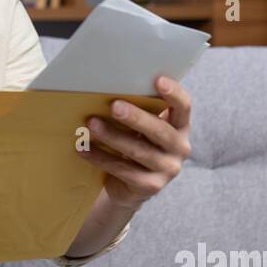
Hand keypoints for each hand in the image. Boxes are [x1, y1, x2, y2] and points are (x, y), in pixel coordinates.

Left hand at [77, 75, 192, 209]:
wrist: (130, 185)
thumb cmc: (136, 143)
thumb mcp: (142, 127)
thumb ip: (139, 110)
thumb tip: (107, 87)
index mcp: (180, 126)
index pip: (183, 107)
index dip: (173, 93)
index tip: (158, 80)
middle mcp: (180, 147)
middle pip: (159, 130)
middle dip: (136, 117)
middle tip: (114, 106)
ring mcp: (167, 169)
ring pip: (138, 151)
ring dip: (112, 136)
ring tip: (91, 124)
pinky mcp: (151, 186)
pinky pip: (123, 170)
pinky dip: (100, 158)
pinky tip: (83, 149)